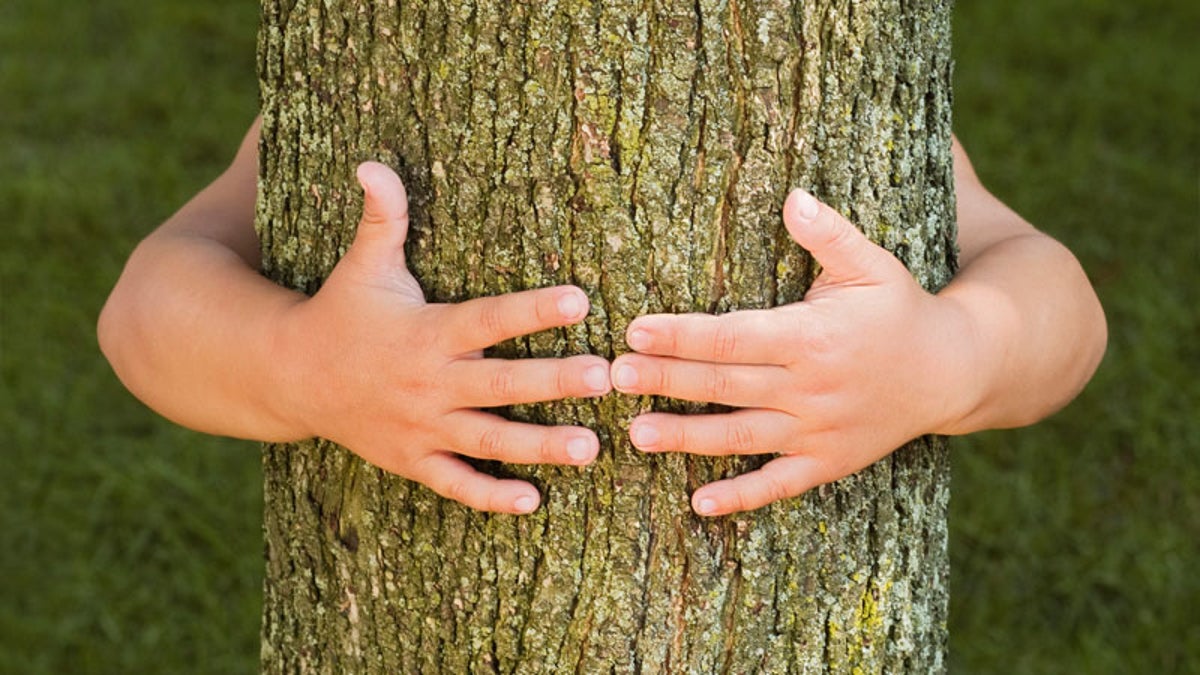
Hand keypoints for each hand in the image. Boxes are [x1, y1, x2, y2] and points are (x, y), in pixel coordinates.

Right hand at [276, 163, 612, 513]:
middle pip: (500, 385)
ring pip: (488, 441)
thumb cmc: (340, 312)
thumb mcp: (363, 264)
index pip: (488, 319)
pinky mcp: (413, 459)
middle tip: (604, 377)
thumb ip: (383, 217)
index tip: (580, 299)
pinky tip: (533, 502)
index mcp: (426, 332)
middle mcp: (428, 383)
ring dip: (540, 446)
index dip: (533, 309)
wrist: (289, 377)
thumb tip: (371, 161)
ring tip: (591, 447)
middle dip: (553, 382)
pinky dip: (490, 497)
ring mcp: (421, 427)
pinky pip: (455, 484)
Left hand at [610, 189, 975, 515]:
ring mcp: (818, 431)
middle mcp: (811, 387)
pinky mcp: (828, 463)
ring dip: (687, 437)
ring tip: (635, 434)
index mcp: (812, 336)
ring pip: (741, 436)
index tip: (635, 328)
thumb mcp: (872, 264)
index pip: (733, 335)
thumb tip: (791, 196)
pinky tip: (699, 503)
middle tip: (612, 376)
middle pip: (725, 384)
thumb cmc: (900, 309)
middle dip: (666, 379)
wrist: (953, 370)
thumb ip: (829, 233)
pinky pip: (779, 484)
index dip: (681, 334)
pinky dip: (741, 496)